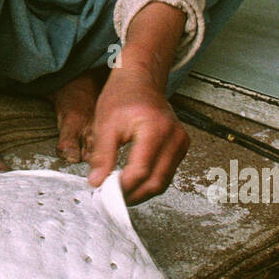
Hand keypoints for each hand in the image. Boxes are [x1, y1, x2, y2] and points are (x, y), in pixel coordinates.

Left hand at [86, 66, 189, 204]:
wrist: (140, 81)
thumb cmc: (123, 96)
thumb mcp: (105, 124)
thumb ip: (101, 156)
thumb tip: (97, 183)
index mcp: (155, 129)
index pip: (140, 171)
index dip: (122, 187)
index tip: (105, 192)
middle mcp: (174, 137)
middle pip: (155, 182)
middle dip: (132, 195)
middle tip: (111, 198)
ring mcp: (181, 143)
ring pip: (163, 182)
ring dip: (141, 192)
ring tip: (120, 191)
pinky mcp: (181, 147)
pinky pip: (167, 174)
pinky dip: (150, 182)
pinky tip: (133, 181)